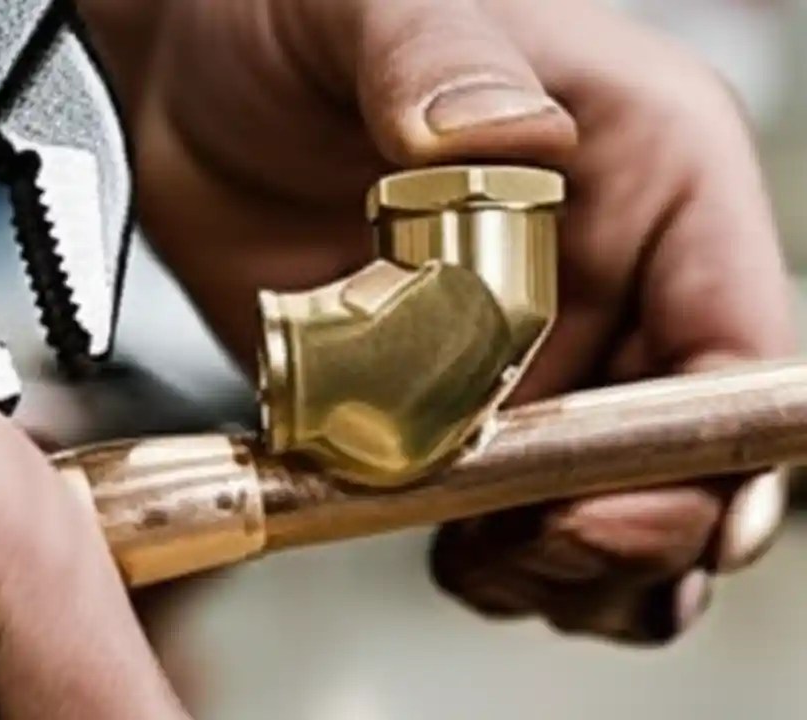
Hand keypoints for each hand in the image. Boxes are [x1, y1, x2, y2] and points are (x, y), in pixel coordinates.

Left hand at [80, 0, 796, 642]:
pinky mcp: (441, 399)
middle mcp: (608, 278)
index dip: (709, 452)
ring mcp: (526, 352)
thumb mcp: (369, 3)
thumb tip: (502, 133)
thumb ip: (439, 56)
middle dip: (628, 536)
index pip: (738, 345)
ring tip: (480, 564)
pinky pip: (494, 511)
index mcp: (650, 175)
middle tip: (528, 551)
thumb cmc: (289, 17)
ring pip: (603, 506)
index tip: (606, 508)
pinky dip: (483, 555)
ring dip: (562, 570)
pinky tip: (440, 549)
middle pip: (683, 456)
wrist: (185, 80)